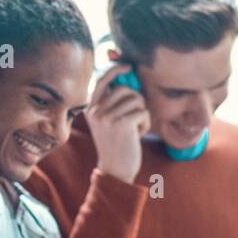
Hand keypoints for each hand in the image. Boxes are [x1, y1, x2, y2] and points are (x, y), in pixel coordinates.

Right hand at [87, 51, 150, 184]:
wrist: (115, 170)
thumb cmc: (115, 144)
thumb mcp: (106, 123)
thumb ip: (111, 103)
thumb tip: (126, 78)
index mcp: (90, 109)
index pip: (102, 81)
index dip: (115, 70)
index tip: (128, 66)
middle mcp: (96, 111)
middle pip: (125, 89)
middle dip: (136, 100)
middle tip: (134, 117)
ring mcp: (108, 117)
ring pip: (137, 99)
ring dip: (142, 113)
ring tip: (135, 127)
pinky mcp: (122, 124)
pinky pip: (143, 111)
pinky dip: (146, 123)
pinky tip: (139, 134)